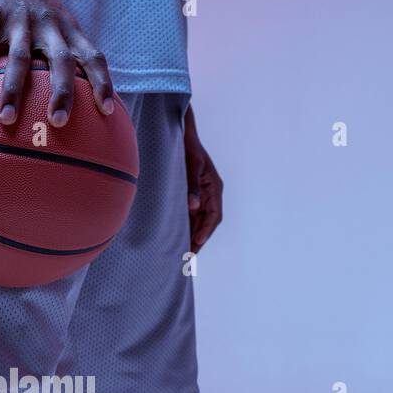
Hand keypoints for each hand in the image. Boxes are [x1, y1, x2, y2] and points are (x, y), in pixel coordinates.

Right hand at [0, 0, 114, 126]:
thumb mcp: (52, 17)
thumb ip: (60, 48)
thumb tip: (65, 93)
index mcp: (66, 28)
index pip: (92, 56)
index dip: (102, 83)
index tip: (108, 111)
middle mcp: (47, 25)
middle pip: (61, 61)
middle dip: (62, 93)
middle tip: (58, 122)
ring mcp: (18, 20)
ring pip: (18, 59)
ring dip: (12, 91)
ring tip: (6, 119)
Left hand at [183, 104, 222, 250]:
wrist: (182, 135)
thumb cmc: (187, 148)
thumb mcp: (191, 165)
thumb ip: (192, 186)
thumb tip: (194, 207)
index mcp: (214, 188)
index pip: (214, 215)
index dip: (205, 230)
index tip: (196, 242)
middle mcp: (210, 194)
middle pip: (207, 222)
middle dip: (198, 239)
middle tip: (188, 257)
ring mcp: (201, 195)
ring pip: (199, 221)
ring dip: (192, 235)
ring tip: (183, 253)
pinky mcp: (192, 195)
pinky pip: (191, 215)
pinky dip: (187, 226)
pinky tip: (178, 236)